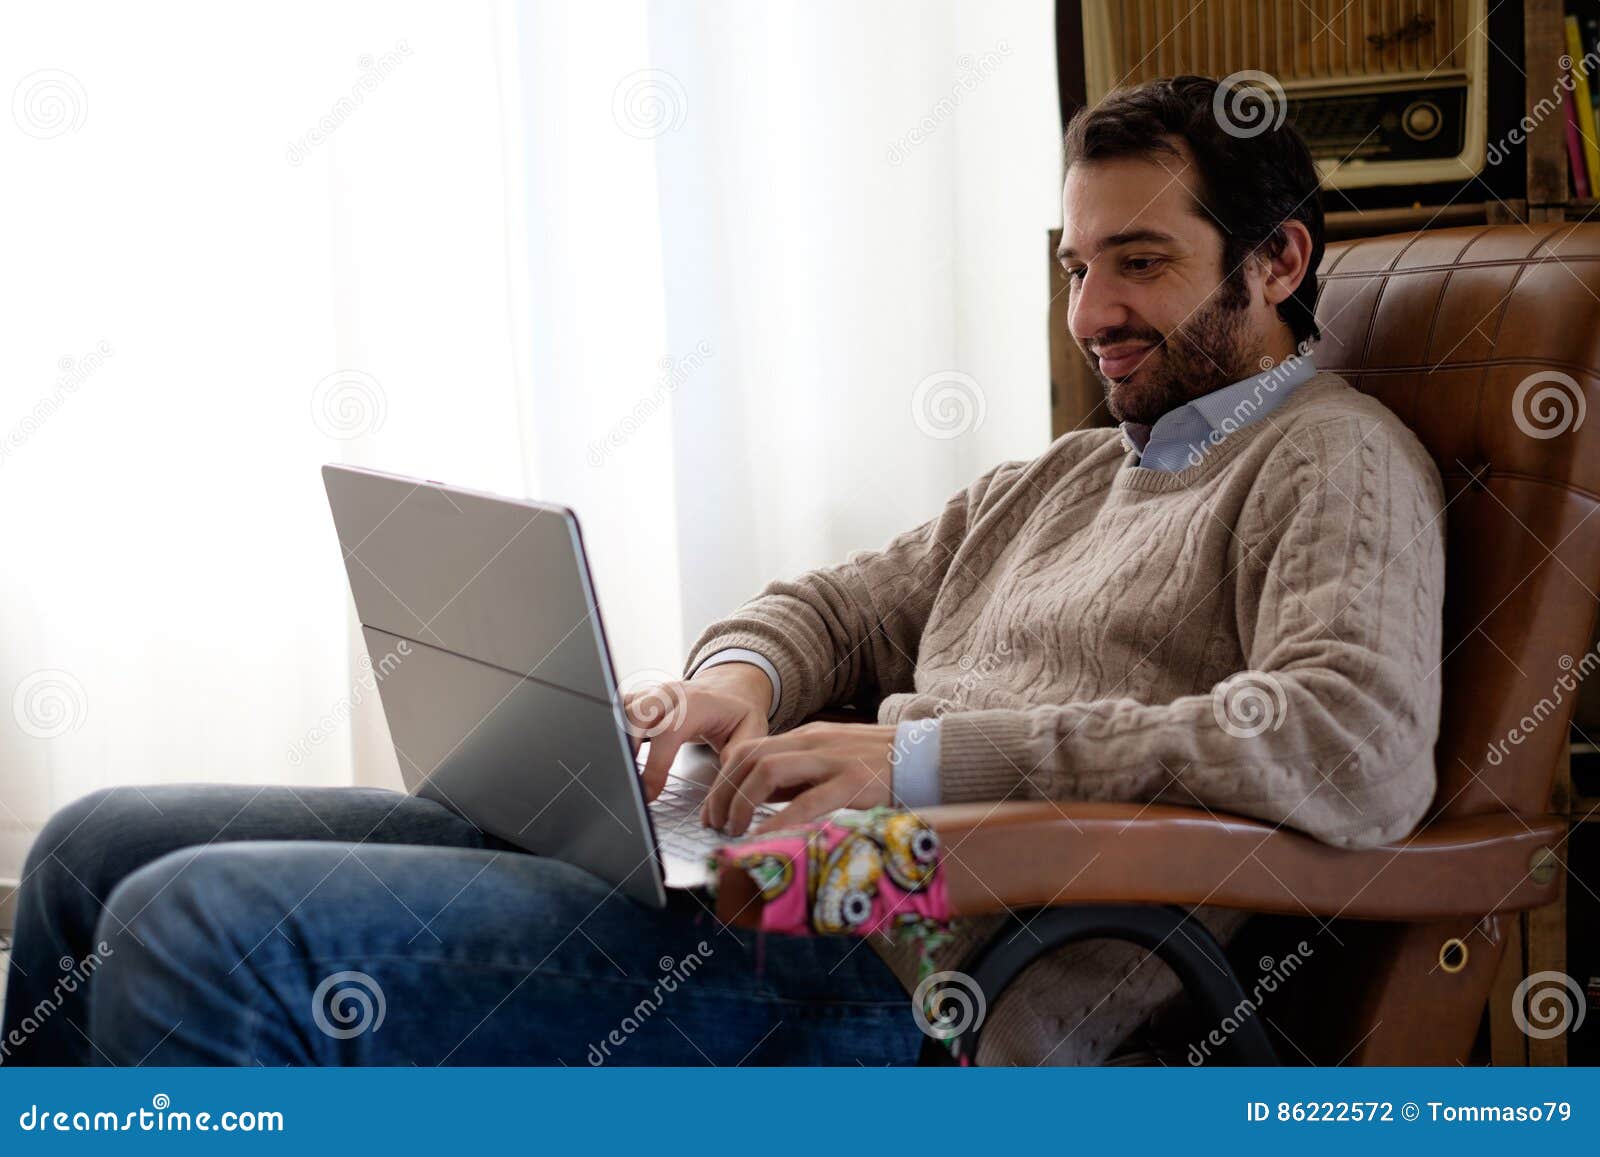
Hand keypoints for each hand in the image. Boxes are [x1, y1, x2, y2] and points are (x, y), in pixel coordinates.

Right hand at [623, 663, 771, 801]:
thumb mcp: (751, 731)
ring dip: (618, 743)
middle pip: (635, 718)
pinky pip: (618, 712)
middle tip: (627, 785)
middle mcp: (670, 694)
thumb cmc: (738, 711)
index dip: (655, 765)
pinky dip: (614, 732)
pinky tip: (617, 756)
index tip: (649, 793)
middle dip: (626, 752)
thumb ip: (738, 754)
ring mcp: (652, 694)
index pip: (668, 732)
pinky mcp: (640, 699)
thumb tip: (724, 782)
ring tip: (620, 775)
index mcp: (696, 703)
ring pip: (622, 714)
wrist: (729, 685)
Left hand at [702, 721, 896, 836]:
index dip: (722, 780)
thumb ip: (798, 780)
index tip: (713, 810)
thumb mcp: (830, 765)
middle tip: (714, 825)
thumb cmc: (879, 768)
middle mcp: (813, 741)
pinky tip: (764, 836)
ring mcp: (833, 759)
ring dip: (741, 803)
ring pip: (767, 771)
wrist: (929, 758)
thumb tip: (758, 804)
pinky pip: (805, 801)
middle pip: (748, 758)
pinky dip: (778, 820)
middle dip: (723, 793)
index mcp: (806, 737)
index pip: (748, 750)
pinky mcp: (854, 782)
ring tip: (735, 831)